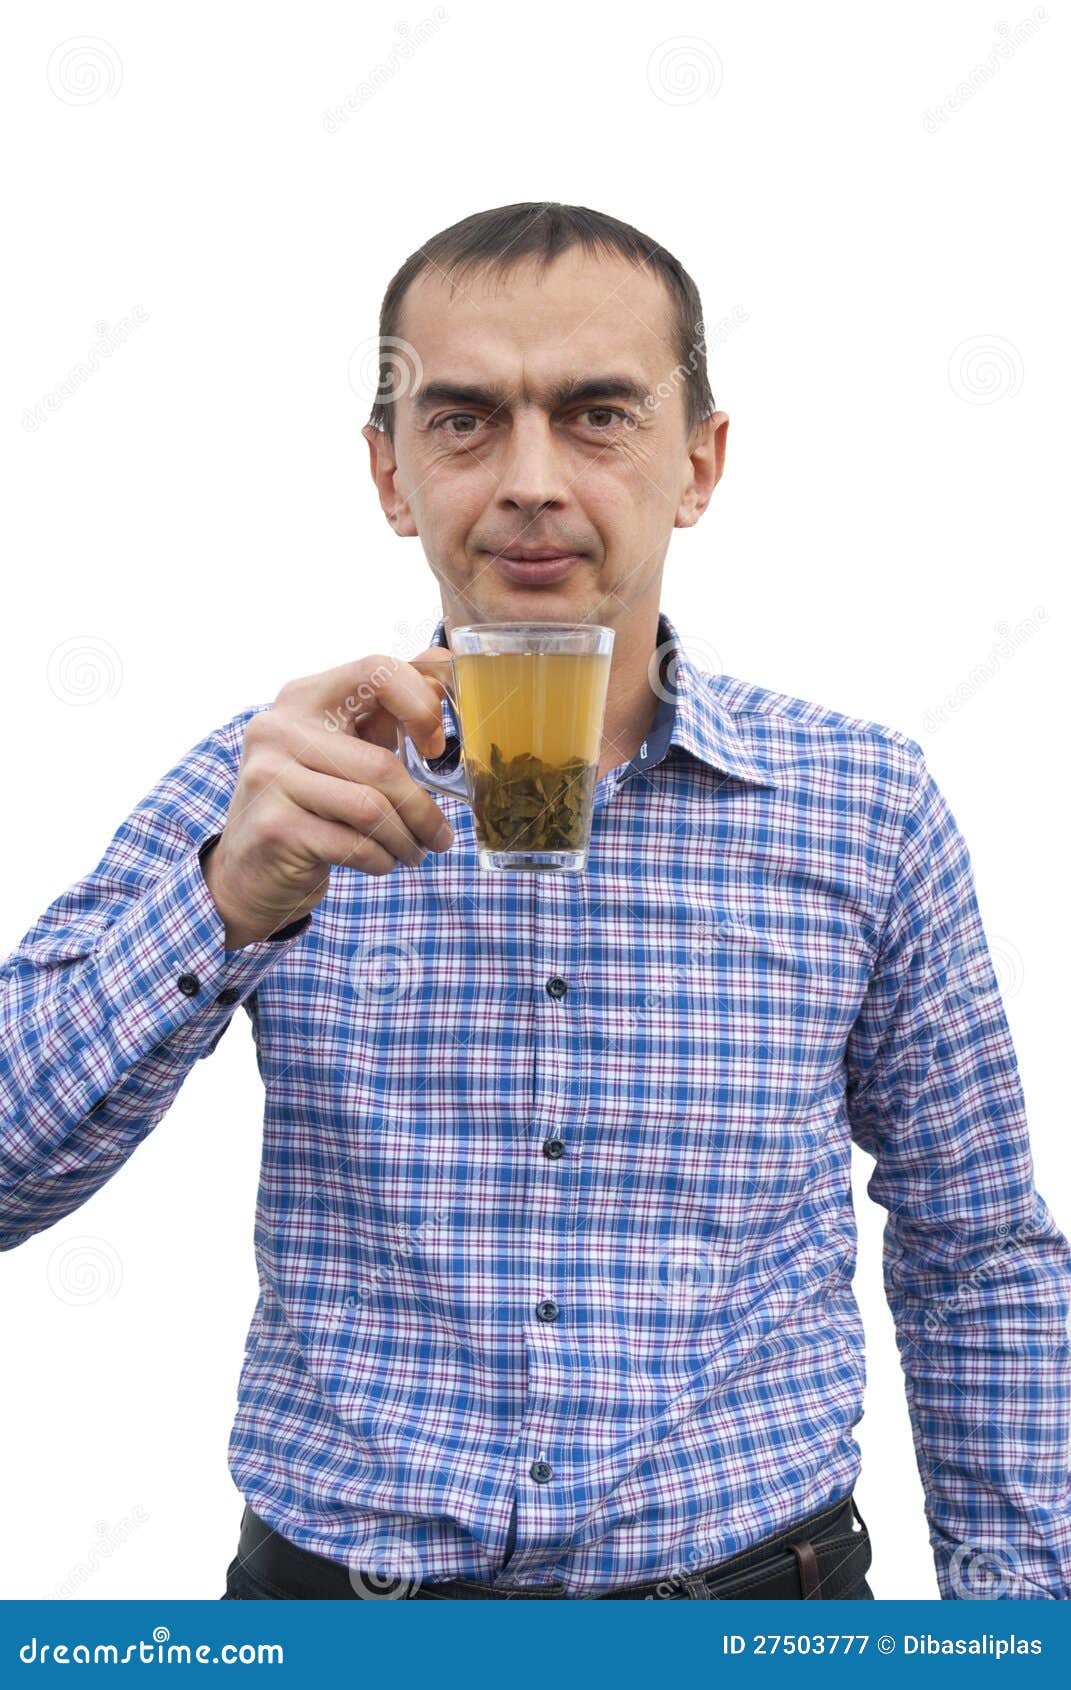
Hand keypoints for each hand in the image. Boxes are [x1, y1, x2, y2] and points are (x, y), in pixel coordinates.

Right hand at [201, 647, 455, 947]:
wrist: (249, 868)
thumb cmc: (311, 803)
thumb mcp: (345, 747)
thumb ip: (388, 708)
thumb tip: (442, 660)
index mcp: (303, 698)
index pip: (375, 671)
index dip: (420, 705)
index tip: (435, 746)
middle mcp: (278, 729)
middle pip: (381, 764)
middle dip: (422, 809)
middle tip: (440, 836)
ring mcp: (270, 777)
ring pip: (371, 808)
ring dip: (405, 840)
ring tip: (413, 852)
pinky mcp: (275, 826)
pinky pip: (354, 844)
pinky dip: (381, 860)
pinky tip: (381, 862)